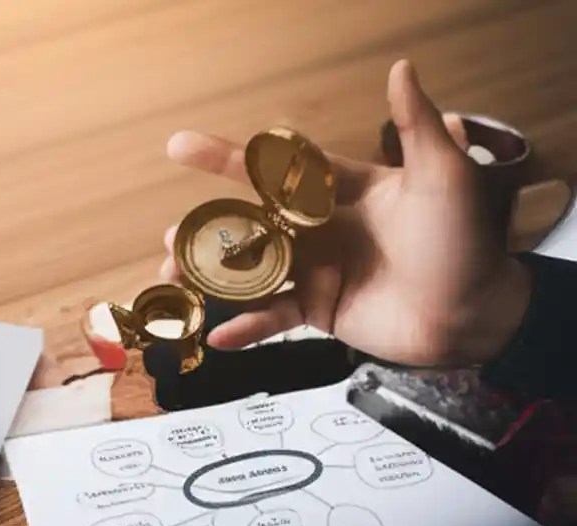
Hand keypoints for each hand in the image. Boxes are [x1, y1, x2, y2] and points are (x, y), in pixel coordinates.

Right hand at [160, 59, 531, 366]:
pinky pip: (274, 318)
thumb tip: (401, 69)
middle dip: (204, 230)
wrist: (478, 313)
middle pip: (248, 224)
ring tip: (172, 279)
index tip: (180, 148)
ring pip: (250, 271)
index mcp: (339, 190)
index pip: (273, 169)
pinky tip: (217, 333)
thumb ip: (417, 126)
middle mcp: (319, 228)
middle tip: (170, 236)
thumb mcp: (444, 178)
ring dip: (210, 277)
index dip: (225, 158)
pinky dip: (246, 328)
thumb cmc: (466, 242)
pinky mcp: (320, 309)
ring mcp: (316, 270)